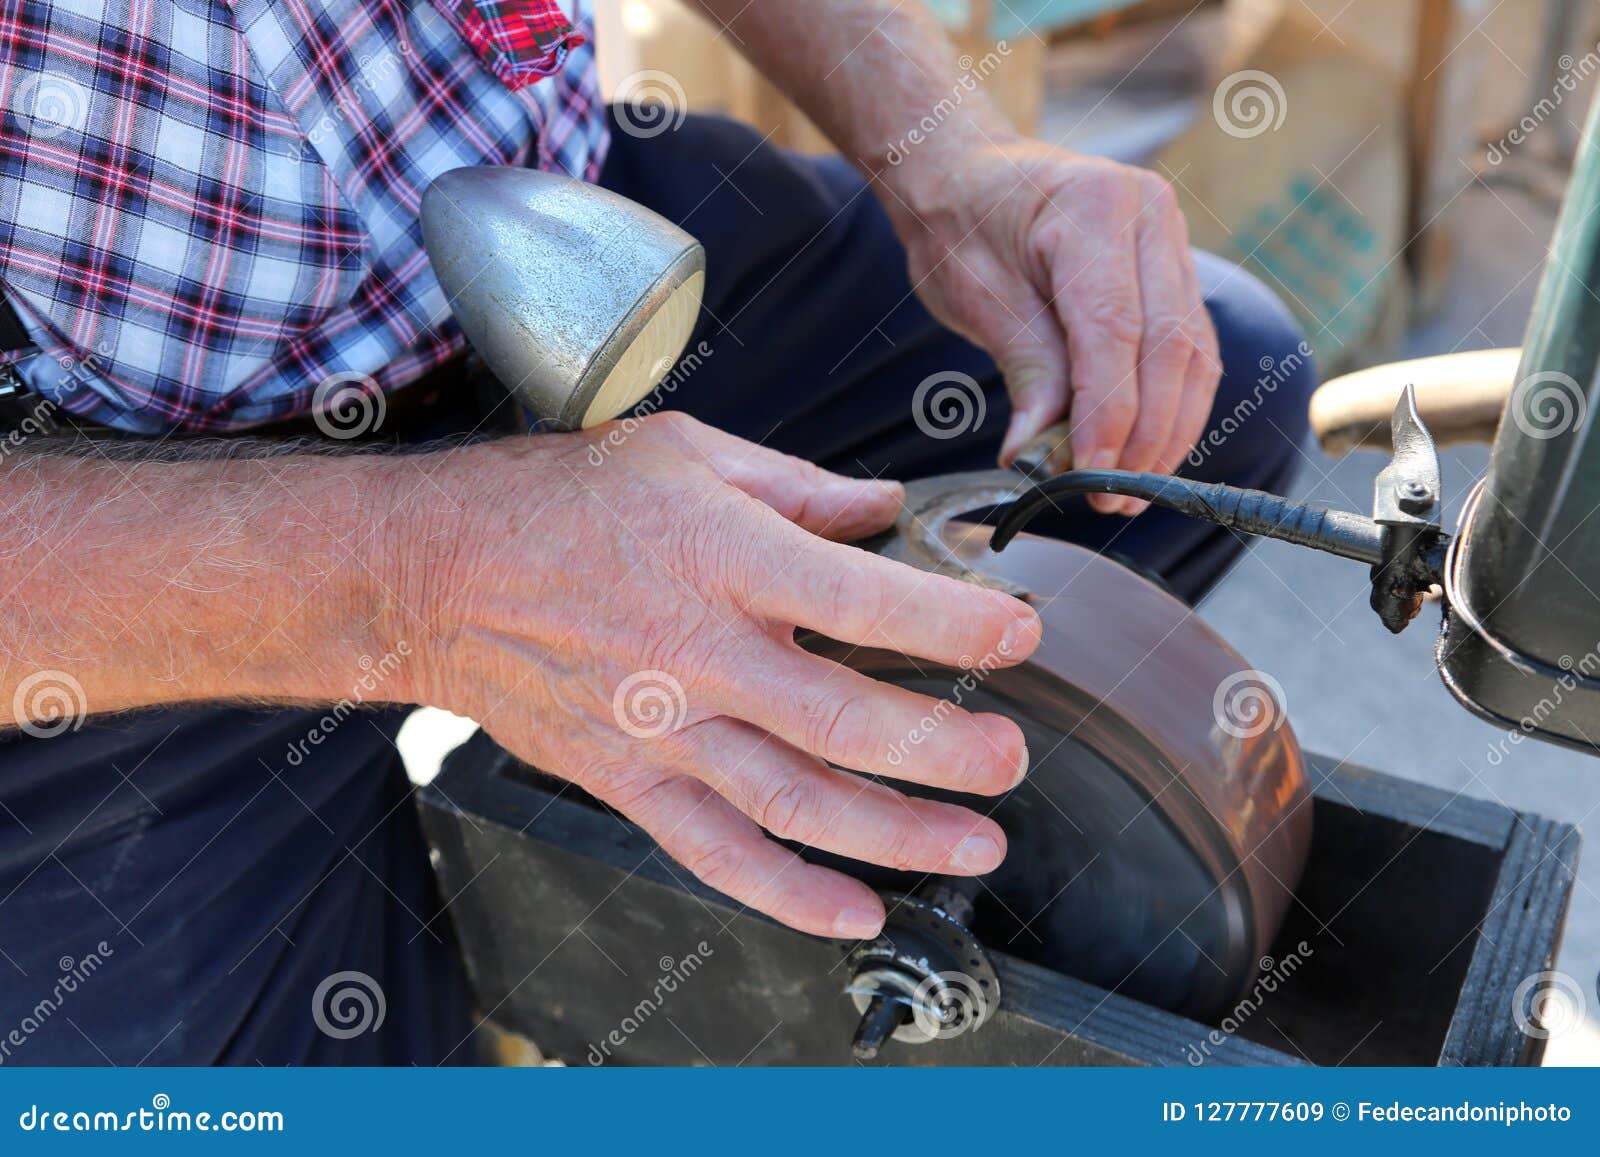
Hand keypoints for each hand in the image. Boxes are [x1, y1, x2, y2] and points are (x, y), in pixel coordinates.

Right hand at [388, 413, 1040, 937]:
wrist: (434, 574)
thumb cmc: (554, 504)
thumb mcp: (685, 454)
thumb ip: (798, 487)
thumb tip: (883, 510)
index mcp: (722, 557)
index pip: (866, 600)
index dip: (956, 625)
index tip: (1019, 634)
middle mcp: (697, 652)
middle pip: (844, 720)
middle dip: (947, 750)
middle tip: (1011, 762)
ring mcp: (661, 729)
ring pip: (794, 802)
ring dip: (895, 833)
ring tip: (974, 845)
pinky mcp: (627, 779)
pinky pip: (716, 853)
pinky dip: (789, 893)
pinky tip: (857, 911)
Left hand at [888, 139, 1220, 513]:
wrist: (969, 173)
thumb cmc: (962, 226)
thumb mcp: (975, 296)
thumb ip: (1024, 370)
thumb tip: (1036, 456)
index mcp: (1094, 206)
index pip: (1116, 330)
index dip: (1110, 413)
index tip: (1089, 475)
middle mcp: (1151, 214)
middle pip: (1169, 347)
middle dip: (1146, 436)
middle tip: (1111, 499)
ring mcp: (1172, 239)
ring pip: (1193, 354)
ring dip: (1167, 432)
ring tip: (1128, 490)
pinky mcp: (1176, 271)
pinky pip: (1190, 350)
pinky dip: (1172, 407)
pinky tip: (1145, 453)